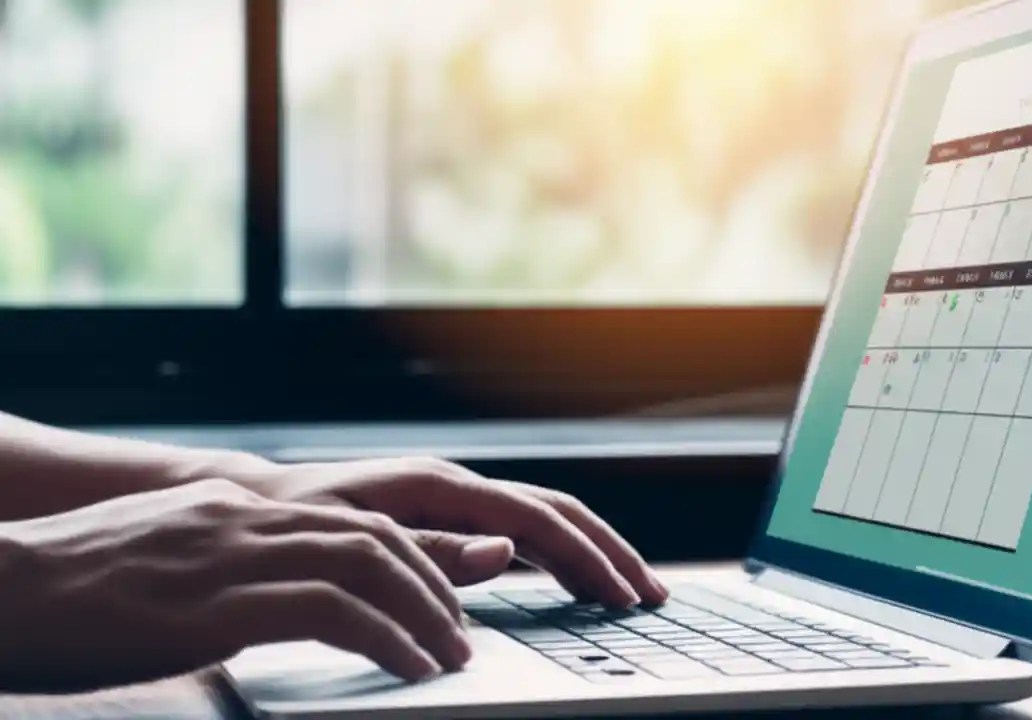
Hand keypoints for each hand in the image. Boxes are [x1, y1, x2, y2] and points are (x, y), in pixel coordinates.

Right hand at [0, 479, 512, 691]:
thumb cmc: (69, 594)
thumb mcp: (164, 565)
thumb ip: (226, 571)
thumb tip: (271, 604)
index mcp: (234, 506)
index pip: (351, 521)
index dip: (409, 559)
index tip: (436, 600)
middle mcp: (244, 517)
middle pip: (374, 537)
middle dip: (432, 584)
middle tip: (459, 633)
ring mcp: (231, 554)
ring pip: (367, 566)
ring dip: (423, 613)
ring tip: (451, 656)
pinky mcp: (216, 603)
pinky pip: (332, 611)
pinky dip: (386, 638)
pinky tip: (409, 668)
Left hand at [246, 457, 668, 607]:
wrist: (254, 509)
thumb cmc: (296, 524)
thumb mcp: (354, 541)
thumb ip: (431, 550)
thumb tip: (505, 553)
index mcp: (441, 487)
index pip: (536, 519)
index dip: (587, 555)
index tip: (624, 592)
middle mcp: (457, 490)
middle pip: (556, 514)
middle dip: (608, 552)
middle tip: (652, 595)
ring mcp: (456, 505)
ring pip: (544, 524)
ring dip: (591, 555)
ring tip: (629, 593)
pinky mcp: (449, 524)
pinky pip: (520, 539)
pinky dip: (558, 561)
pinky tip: (576, 586)